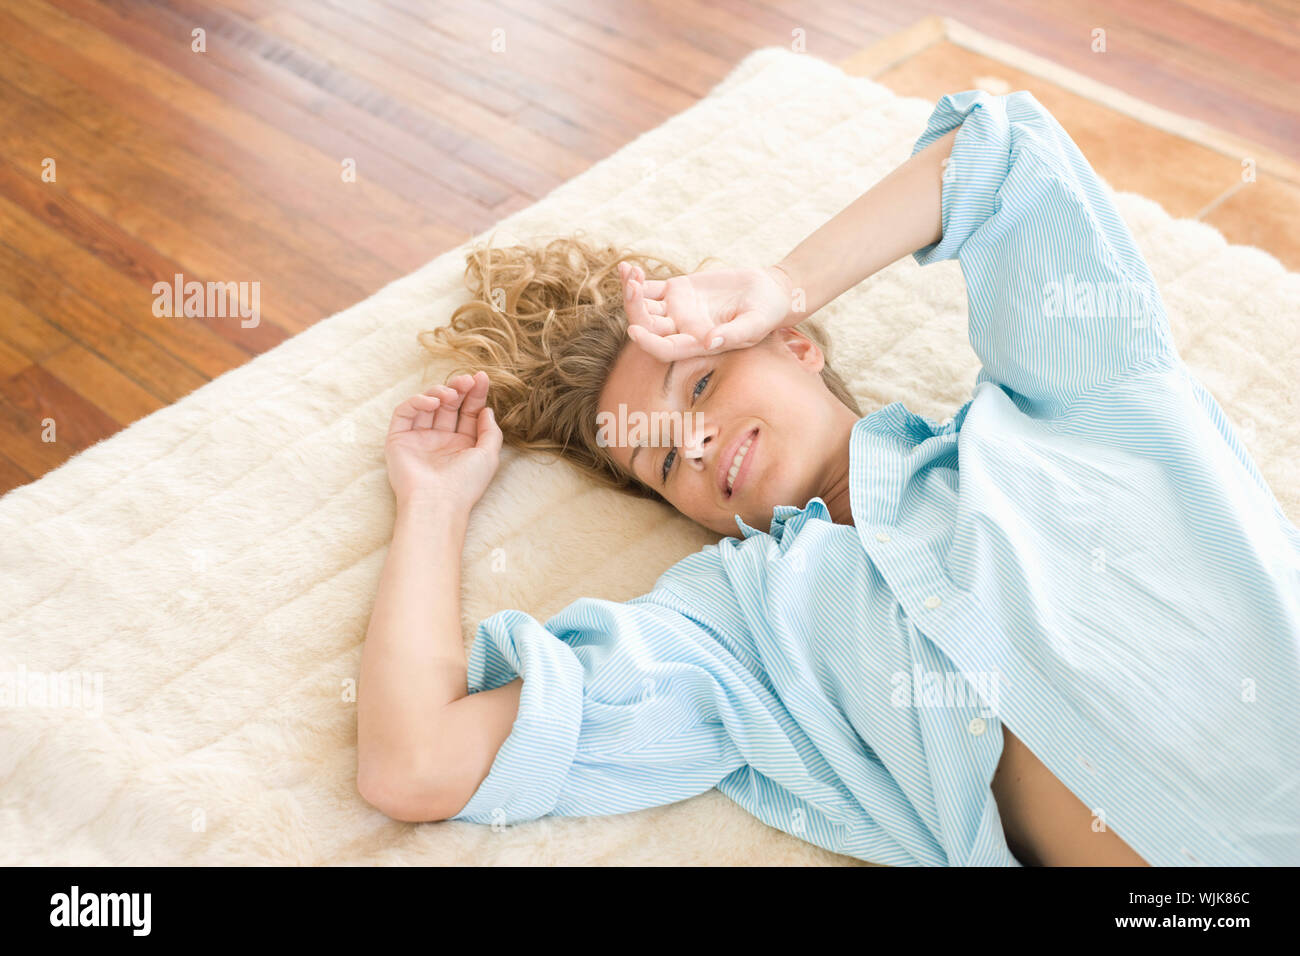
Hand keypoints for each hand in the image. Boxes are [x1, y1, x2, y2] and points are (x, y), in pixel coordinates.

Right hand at [385, 370, 502, 512]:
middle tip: (467, 379)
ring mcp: (419, 438)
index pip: (468, 411)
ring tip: (451, 393)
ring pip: (427, 404)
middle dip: (459, 388)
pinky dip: (417, 401)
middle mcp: (440, 440)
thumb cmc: (465, 484)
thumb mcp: (489, 455)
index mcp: (462, 444)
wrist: (437, 502)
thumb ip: (491, 431)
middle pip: (449, 405)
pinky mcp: (398, 439)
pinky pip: (405, 412)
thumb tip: (487, 409)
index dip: (475, 393)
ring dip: (440, 392)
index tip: (482, 377)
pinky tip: (433, 401)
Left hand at [618, 260, 795, 361]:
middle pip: (647, 326)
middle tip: (632, 286)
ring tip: (628, 271)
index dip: (648, 343)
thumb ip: (733, 335)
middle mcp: (681, 330)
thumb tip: (709, 342)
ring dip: (631, 291)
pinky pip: (648, 287)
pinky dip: (636, 279)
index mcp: (696, 344)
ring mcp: (675, 310)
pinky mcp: (676, 290)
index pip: (665, 350)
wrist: (768, 292)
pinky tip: (627, 267)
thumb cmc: (765, 314)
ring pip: (643, 306)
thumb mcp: (754, 324)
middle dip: (635, 308)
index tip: (633, 330)